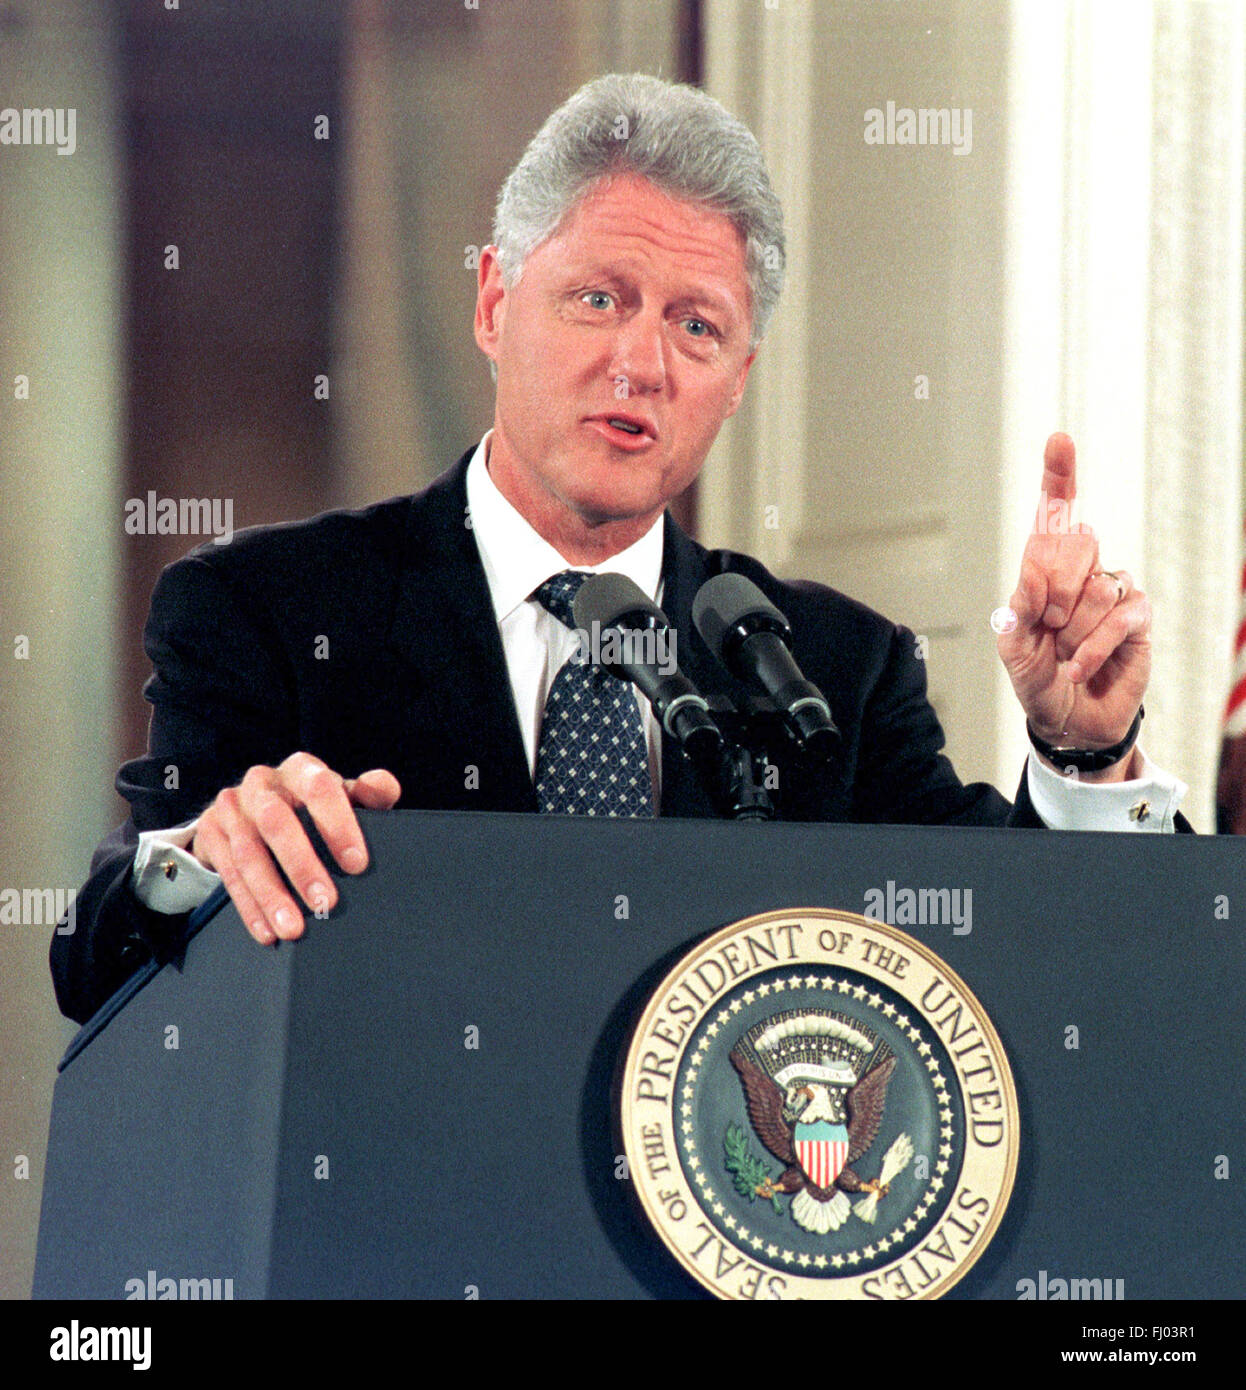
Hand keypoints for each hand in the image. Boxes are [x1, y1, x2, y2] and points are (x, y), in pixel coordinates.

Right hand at [190, 753, 400, 944]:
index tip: (357, 864)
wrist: (252, 808)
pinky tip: (267, 930)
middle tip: (325, 902)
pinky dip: (249, 907)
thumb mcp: (341, 796)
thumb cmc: (310, 806)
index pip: (319, 788)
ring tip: (294, 928)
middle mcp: (262, 783)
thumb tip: (384, 788)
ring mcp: (232, 807)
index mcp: (300, 769)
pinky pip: (229, 874)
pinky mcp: (211, 832)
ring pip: (249, 853)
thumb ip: (368, 793)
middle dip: (302, 865)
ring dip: (272, 895)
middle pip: (277, 822)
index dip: (338, 825)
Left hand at [996, 433, 1150, 769]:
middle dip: (1053, 596)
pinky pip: (1119, 616)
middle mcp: (1082, 572)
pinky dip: (1093, 648)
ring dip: (1071, 631)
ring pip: (1096, 587)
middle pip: (1074, 548)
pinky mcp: (1137, 618)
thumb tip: (1031, 572)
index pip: (1054, 517)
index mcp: (1045, 570)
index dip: (1058, 478)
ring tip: (1064, 653)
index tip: (1058, 441)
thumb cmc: (1037, 679)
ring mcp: (1112, 592)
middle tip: (1048, 630)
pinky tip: (1079, 667)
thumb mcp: (1012, 649)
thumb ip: (1018, 610)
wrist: (1069, 722)